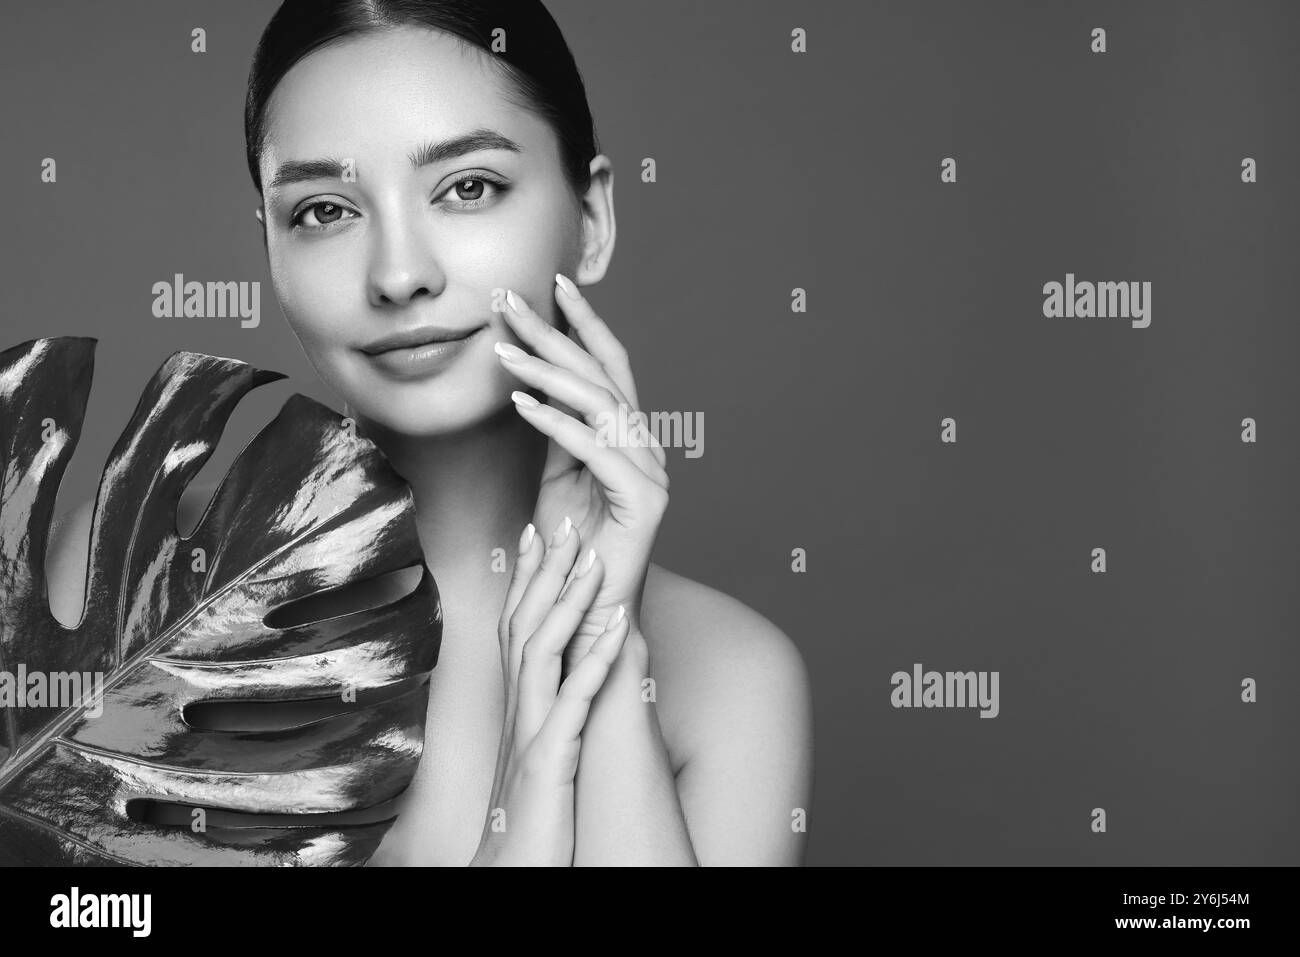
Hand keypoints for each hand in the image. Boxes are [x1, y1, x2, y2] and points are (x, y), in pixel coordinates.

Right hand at [470, 518, 628, 866]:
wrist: (512, 869)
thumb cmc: (528, 814)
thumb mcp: (538, 748)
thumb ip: (546, 709)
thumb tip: (562, 679)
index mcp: (517, 703)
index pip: (516, 625)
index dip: (526, 576)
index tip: (536, 530)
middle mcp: (518, 707)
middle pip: (524, 623)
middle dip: (545, 569)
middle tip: (562, 518)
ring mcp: (532, 729)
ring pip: (543, 649)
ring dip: (568, 599)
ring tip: (594, 556)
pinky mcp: (550, 758)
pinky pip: (575, 699)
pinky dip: (597, 657)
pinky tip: (621, 627)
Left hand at [494, 276, 669, 656]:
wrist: (589, 611)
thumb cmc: (570, 550)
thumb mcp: (556, 477)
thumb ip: (556, 431)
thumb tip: (533, 383)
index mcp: (628, 436)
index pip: (606, 365)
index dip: (581, 323)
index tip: (549, 285)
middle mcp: (645, 446)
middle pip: (601, 373)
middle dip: (555, 332)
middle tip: (512, 299)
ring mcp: (651, 471)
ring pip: (598, 404)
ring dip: (547, 372)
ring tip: (504, 348)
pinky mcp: (645, 500)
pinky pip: (596, 449)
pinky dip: (558, 423)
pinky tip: (523, 405)